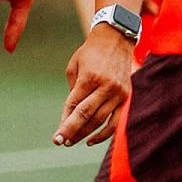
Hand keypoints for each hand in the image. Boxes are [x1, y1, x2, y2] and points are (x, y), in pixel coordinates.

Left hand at [56, 24, 134, 145]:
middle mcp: (105, 86)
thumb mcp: (74, 66)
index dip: (65, 122)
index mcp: (90, 77)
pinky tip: (91, 140)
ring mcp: (117, 92)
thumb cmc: (90, 52)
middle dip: (72, 131)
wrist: (116, 39)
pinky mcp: (125, 97)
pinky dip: (104, 134)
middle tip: (61, 142)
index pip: (74, 105)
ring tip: (71, 141)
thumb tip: (70, 115)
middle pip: (86, 115)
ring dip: (85, 134)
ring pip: (100, 120)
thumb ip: (73, 91)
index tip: (56, 136)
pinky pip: (115, 121)